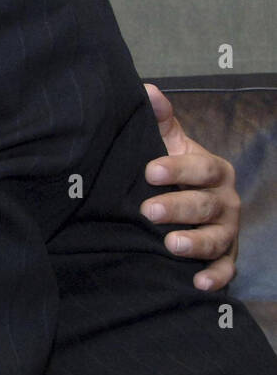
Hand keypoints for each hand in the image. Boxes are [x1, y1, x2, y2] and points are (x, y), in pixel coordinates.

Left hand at [140, 84, 239, 290]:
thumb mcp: (166, 143)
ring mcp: (226, 231)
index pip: (202, 168)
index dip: (178, 169)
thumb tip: (147, 91)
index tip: (149, 172)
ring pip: (217, 239)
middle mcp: (225, 201)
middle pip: (206, 205)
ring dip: (195, 244)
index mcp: (213, 171)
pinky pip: (225, 269)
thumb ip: (159, 120)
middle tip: (148, 210)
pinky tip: (198, 283)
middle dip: (179, 208)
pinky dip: (215, 277)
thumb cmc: (170, 171)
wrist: (179, 204)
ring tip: (170, 245)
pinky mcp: (223, 257)